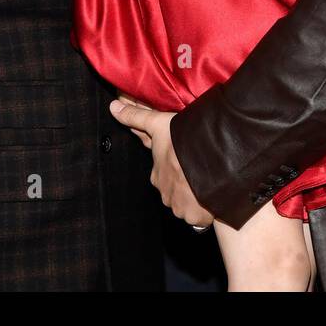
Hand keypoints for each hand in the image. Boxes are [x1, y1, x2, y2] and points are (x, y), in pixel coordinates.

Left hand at [109, 99, 213, 227]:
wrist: (210, 159)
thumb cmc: (183, 140)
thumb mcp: (158, 124)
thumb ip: (135, 117)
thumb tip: (112, 107)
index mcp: (158, 175)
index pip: (164, 173)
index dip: (175, 166)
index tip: (184, 163)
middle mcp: (165, 193)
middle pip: (176, 190)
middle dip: (185, 182)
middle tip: (200, 168)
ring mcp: (180, 207)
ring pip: (188, 203)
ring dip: (196, 196)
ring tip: (209, 180)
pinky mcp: (195, 218)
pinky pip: (200, 217)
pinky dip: (206, 210)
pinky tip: (213, 196)